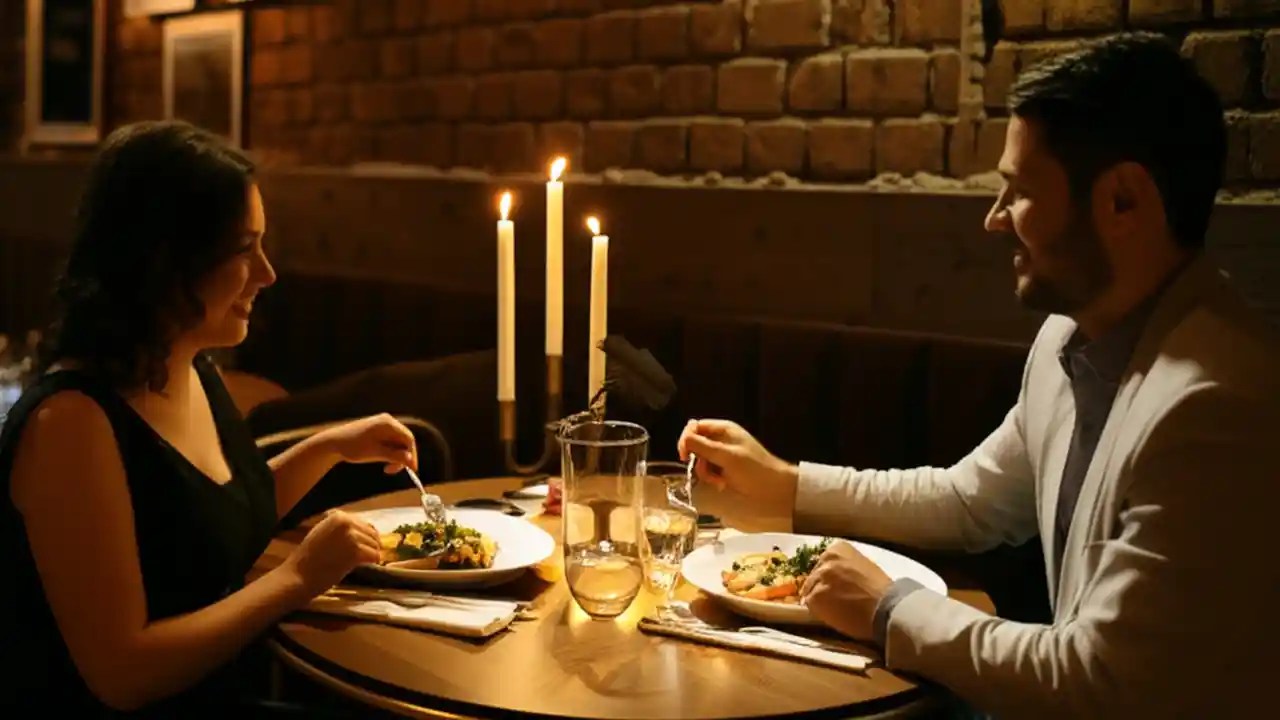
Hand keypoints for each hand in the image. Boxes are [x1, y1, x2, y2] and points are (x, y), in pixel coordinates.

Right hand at [283, 509, 381, 596]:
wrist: (298, 575)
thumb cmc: (307, 558)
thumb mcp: (322, 533)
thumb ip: (340, 529)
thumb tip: (360, 531)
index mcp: (337, 516)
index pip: (363, 523)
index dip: (366, 536)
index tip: (366, 545)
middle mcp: (346, 522)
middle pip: (371, 533)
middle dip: (372, 544)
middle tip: (369, 555)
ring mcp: (351, 536)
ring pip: (374, 544)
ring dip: (372, 554)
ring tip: (365, 562)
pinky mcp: (355, 552)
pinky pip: (374, 555)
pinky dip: (373, 561)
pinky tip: (368, 565)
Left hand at [320, 413, 417, 474]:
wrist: (332, 443)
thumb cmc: (353, 447)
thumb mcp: (376, 453)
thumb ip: (395, 456)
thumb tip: (411, 461)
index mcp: (388, 423)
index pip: (408, 438)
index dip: (412, 454)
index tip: (412, 469)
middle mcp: (387, 421)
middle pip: (404, 440)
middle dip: (402, 456)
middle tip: (393, 471)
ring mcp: (382, 425)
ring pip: (397, 443)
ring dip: (395, 456)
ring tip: (386, 468)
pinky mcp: (377, 430)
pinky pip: (390, 442)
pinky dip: (389, 452)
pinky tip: (381, 460)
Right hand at [676, 419, 797, 505]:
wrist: (775, 488)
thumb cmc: (754, 469)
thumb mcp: (727, 456)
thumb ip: (704, 447)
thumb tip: (684, 438)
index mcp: (724, 429)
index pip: (695, 427)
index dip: (687, 439)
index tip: (685, 456)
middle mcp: (722, 439)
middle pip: (696, 444)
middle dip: (698, 460)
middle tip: (707, 472)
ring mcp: (723, 454)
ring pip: (701, 460)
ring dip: (706, 473)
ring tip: (719, 482)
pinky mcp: (725, 468)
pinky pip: (709, 470)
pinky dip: (713, 478)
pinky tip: (722, 485)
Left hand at [800, 541, 894, 641]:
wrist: (886, 608)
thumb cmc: (881, 591)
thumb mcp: (863, 567)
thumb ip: (845, 568)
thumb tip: (835, 580)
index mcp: (839, 549)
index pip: (822, 564)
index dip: (828, 579)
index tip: (836, 588)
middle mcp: (826, 559)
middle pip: (814, 577)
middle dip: (821, 588)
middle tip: (835, 601)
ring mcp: (819, 577)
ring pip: (810, 592)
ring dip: (820, 602)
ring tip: (837, 611)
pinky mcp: (815, 597)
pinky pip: (810, 606)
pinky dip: (819, 613)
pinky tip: (834, 617)